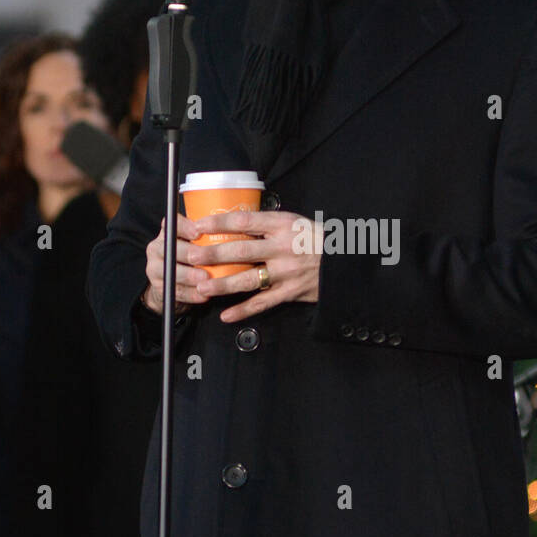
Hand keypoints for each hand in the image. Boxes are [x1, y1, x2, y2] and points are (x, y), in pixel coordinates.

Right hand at [142, 212, 212, 315]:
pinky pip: (174, 291)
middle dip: (189, 254)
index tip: (197, 234)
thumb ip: (208, 238)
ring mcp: (155, 268)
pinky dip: (190, 294)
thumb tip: (236, 231)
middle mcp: (158, 247)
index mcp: (169, 233)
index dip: (184, 228)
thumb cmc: (193, 259)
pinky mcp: (159, 287)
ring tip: (206, 278)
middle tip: (205, 259)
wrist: (175, 283)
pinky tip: (203, 295)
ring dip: (190, 275)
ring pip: (171, 271)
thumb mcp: (198, 244)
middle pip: (171, 248)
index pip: (173, 224)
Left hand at [186, 209, 321, 322]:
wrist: (345, 262)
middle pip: (242, 250)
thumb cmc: (314, 239)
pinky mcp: (290, 293)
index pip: (245, 221)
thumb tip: (232, 222)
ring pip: (249, 279)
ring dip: (223, 285)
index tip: (198, 225)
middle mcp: (283, 248)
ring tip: (202, 287)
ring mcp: (286, 272)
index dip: (219, 223)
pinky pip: (263, 303)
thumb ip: (266, 224)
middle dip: (214, 254)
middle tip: (191, 256)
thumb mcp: (294, 222)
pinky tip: (226, 315)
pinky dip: (243, 310)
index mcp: (282, 225)